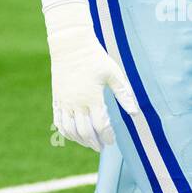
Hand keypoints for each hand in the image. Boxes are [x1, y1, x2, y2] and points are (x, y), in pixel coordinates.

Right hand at [48, 14, 138, 150]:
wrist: (70, 45)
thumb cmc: (95, 58)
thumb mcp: (114, 73)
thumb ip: (124, 93)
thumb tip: (134, 112)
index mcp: (93, 97)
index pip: (100, 125)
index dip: (107, 136)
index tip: (112, 140)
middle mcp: (77, 102)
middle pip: (84, 131)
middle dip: (94, 142)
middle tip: (101, 147)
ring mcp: (65, 102)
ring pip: (70, 129)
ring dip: (80, 140)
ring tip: (89, 143)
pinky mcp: (56, 99)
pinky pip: (58, 121)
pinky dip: (65, 132)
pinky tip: (73, 135)